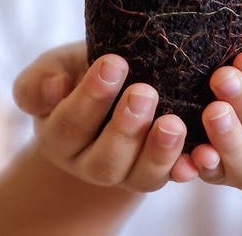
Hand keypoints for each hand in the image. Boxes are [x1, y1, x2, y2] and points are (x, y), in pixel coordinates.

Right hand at [12, 42, 197, 191]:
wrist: (111, 83)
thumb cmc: (78, 71)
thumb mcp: (55, 67)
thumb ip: (41, 79)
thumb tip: (54, 88)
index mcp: (60, 137)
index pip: (70, 124)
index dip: (90, 97)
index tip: (114, 62)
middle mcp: (90, 163)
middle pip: (105, 159)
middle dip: (126, 127)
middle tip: (144, 92)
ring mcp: (126, 172)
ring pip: (140, 176)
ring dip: (159, 151)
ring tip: (173, 123)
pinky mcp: (157, 171)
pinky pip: (172, 177)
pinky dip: (188, 168)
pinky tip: (201, 154)